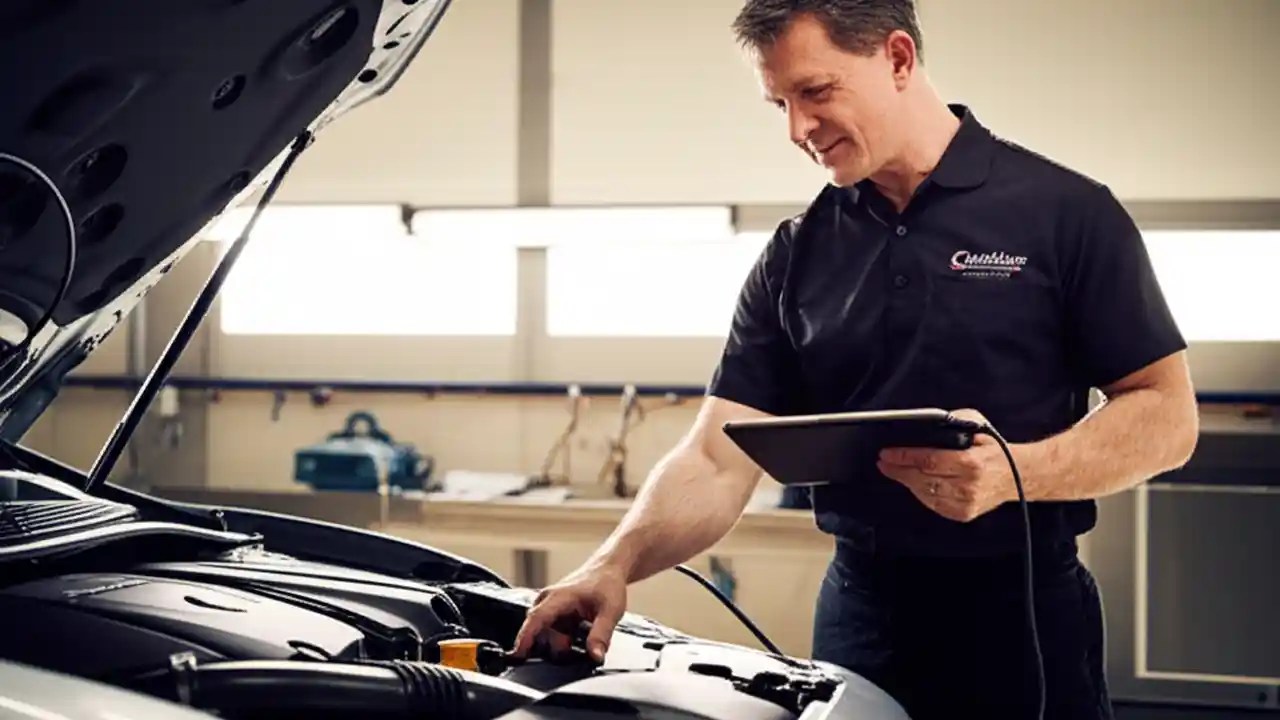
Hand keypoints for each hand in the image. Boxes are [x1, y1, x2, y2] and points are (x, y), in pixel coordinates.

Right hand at [511, 562, 627, 662]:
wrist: (609, 569)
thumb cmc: (607, 584)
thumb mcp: (610, 611)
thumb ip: (601, 635)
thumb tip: (595, 656)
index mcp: (559, 597)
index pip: (536, 619)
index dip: (526, 638)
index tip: (519, 655)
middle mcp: (548, 599)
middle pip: (538, 630)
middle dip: (553, 645)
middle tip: (574, 646)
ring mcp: (549, 605)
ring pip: (544, 632)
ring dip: (558, 641)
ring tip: (578, 637)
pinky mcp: (554, 611)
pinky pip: (550, 629)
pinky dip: (560, 637)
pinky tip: (575, 636)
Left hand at [876, 408, 1016, 522]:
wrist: (1018, 475)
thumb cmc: (996, 450)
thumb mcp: (978, 427)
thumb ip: (954, 422)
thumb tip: (928, 422)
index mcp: (971, 463)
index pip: (928, 460)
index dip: (904, 457)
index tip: (887, 454)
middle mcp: (967, 486)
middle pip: (922, 479)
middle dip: (899, 470)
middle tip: (884, 462)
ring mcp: (965, 503)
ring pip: (924, 493)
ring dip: (907, 481)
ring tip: (896, 471)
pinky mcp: (963, 514)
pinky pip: (932, 504)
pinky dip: (920, 493)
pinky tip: (913, 483)